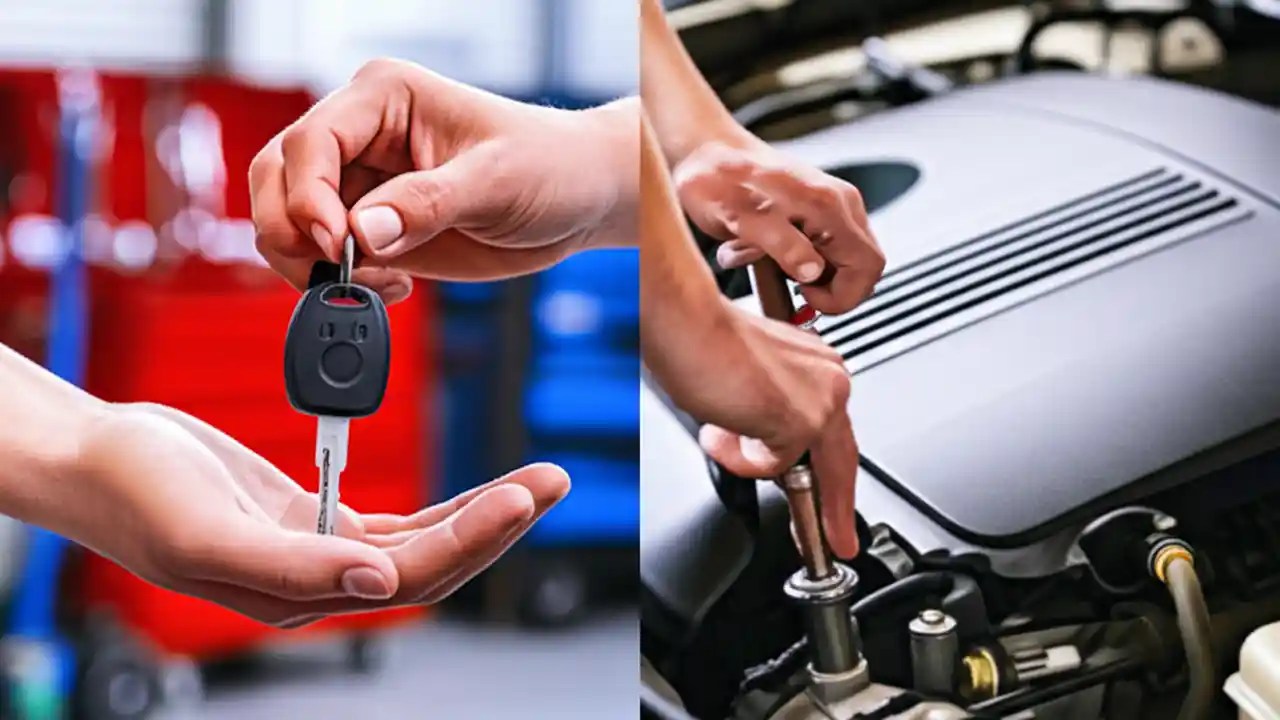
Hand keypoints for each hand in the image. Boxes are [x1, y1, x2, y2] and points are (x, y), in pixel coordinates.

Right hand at [71, 402, 568, 626]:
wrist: (98, 457)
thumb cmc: (135, 492)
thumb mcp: (206, 532)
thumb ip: (293, 566)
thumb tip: (376, 583)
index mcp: (295, 594)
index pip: (407, 575)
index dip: (470, 538)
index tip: (519, 498)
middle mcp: (318, 580)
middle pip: (433, 560)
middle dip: (498, 524)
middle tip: (552, 482)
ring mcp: (321, 550)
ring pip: (424, 539)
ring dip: (482, 512)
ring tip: (536, 482)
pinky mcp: (317, 519)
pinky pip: (397, 519)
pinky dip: (443, 504)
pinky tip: (480, 491)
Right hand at [250, 58, 637, 297]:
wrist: (578, 199)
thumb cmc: (549, 165)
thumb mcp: (496, 181)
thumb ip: (426, 204)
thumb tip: (363, 232)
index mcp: (383, 97)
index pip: (312, 142)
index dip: (309, 198)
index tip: (340, 244)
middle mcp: (360, 135)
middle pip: (276, 178)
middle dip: (292, 232)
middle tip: (338, 271)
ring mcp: (362, 183)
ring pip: (287, 220)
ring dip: (310, 262)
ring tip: (375, 282)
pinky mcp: (372, 227)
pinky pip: (322, 256)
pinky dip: (337, 281)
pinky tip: (391, 286)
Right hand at [663, 301, 858, 557]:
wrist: (685, 322)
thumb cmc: (700, 339)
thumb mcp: (748, 382)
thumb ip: (767, 414)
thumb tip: (760, 443)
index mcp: (818, 364)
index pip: (835, 432)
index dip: (835, 476)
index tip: (839, 511)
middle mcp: (830, 378)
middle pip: (841, 459)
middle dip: (836, 508)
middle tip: (840, 541)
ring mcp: (821, 401)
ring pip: (795, 464)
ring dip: (748, 458)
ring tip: (718, 428)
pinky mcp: (803, 422)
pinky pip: (769, 466)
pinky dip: (737, 456)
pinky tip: (719, 424)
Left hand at [673, 136, 885, 314]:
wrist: (707, 152)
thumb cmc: (719, 182)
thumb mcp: (744, 221)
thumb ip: (784, 246)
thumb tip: (813, 272)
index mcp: (829, 206)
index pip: (868, 267)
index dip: (843, 296)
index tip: (807, 300)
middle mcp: (838, 203)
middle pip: (860, 267)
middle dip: (827, 289)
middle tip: (791, 289)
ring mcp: (830, 206)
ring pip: (840, 261)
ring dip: (806, 276)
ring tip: (768, 267)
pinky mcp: (816, 211)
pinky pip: (822, 249)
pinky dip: (797, 263)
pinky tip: (766, 256)